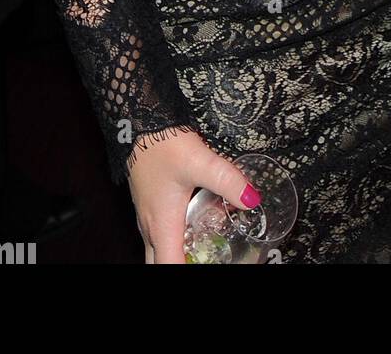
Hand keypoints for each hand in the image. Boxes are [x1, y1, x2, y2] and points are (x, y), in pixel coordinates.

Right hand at [127, 128, 262, 263]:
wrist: (138, 119)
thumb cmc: (162, 143)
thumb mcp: (199, 162)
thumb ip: (226, 180)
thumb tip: (252, 199)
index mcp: (161, 225)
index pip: (169, 267)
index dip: (185, 272)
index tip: (211, 265)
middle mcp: (151, 225)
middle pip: (162, 261)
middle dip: (182, 264)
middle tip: (208, 257)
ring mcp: (149, 213)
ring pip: (161, 247)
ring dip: (180, 252)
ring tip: (207, 246)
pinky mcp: (151, 201)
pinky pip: (161, 231)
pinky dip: (178, 237)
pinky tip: (198, 221)